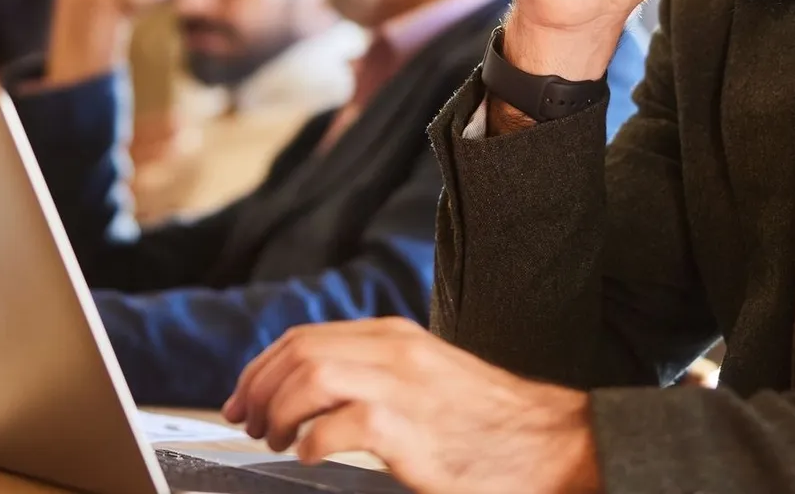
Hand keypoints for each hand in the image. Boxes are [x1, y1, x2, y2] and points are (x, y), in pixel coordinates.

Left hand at [223, 319, 599, 493]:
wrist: (551, 445)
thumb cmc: (488, 423)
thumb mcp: (426, 377)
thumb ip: (377, 372)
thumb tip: (314, 390)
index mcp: (393, 336)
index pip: (302, 338)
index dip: (260, 368)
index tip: (243, 398)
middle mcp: (393, 353)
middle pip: (296, 353)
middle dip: (258, 389)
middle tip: (249, 424)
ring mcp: (400, 389)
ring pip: (308, 380)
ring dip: (278, 413)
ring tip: (278, 441)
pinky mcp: (406, 431)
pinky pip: (335, 428)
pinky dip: (311, 443)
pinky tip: (312, 457)